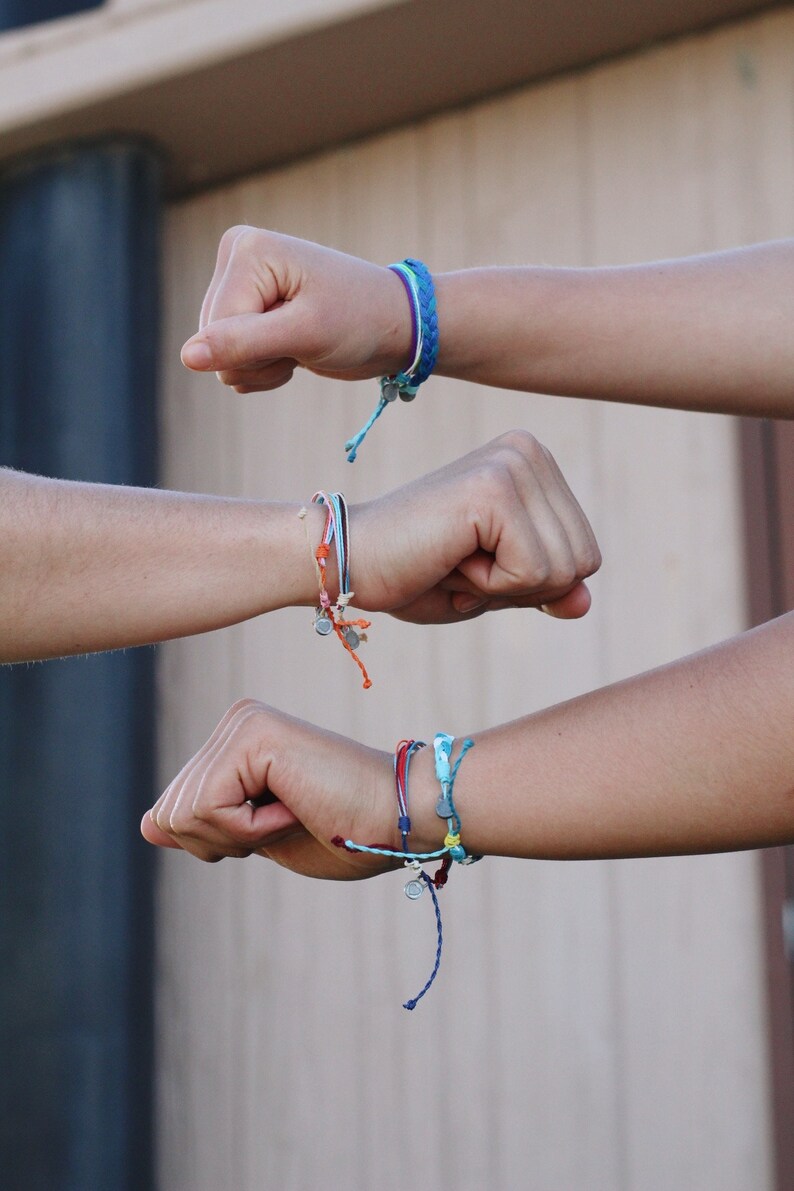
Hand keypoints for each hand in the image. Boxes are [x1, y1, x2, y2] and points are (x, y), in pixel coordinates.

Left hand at [141, 701, 401, 877]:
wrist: (403, 820)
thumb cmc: (348, 833)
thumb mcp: (259, 840)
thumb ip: (206, 827)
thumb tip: (147, 824)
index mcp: (234, 742)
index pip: (173, 812)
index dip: (220, 843)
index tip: (281, 823)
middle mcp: (233, 722)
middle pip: (168, 814)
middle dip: (223, 842)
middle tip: (289, 820)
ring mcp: (241, 723)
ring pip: (180, 816)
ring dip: (240, 837)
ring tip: (295, 811)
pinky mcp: (252, 734)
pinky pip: (207, 809)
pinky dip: (249, 830)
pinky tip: (294, 807)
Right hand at [181, 226, 411, 390]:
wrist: (395, 326)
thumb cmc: (360, 321)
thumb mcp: (304, 334)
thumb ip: (243, 344)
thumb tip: (187, 357)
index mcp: (246, 250)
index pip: (217, 328)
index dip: (257, 351)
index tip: (302, 335)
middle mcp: (236, 260)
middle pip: (212, 343)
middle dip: (259, 359)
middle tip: (303, 341)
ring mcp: (240, 286)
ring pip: (220, 358)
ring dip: (263, 366)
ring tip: (302, 342)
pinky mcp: (248, 311)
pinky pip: (232, 361)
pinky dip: (265, 368)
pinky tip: (295, 349)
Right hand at [350, 430, 600, 620]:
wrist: (348, 562)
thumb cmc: (415, 573)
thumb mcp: (497, 588)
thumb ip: (547, 589)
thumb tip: (586, 603)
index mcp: (534, 464)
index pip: (586, 555)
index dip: (531, 583)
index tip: (474, 559)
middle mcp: (529, 452)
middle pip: (584, 561)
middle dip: (523, 586)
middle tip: (461, 562)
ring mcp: (513, 464)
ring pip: (564, 570)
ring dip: (504, 587)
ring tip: (454, 557)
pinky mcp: (494, 488)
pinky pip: (534, 572)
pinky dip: (490, 586)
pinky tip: (449, 557)